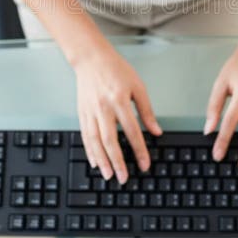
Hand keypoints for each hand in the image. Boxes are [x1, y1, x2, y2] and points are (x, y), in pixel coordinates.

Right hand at [74, 43, 161, 182]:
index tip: (144, 164)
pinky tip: (94, 161)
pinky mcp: (81, 113)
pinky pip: (85, 136)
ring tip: (108, 175)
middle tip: (124, 178)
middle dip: (117, 161)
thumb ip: (147, 110)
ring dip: (101, 160)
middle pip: (110, 140)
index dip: (139, 150)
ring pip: (94, 141)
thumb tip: (156, 131)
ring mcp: (90, 111)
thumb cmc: (115, 69)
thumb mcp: (137, 86)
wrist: (91, 58)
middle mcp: (103, 108)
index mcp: (119, 100)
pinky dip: (89, 151)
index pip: (132, 131)